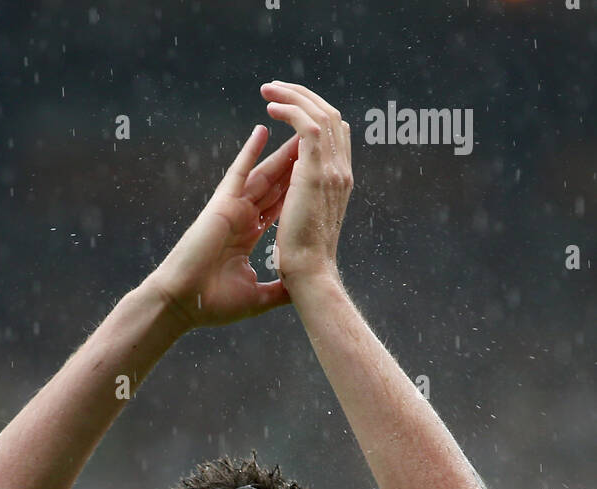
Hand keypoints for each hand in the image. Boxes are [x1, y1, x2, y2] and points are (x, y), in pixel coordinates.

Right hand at [146, 124, 297, 330]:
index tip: (316, 177)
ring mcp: (232, 210)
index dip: (297, 192)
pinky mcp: (221, 204)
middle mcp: (242, 219)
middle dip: (296, 167)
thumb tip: (299, 293)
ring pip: (263, 175)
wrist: (184, 304)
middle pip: (275, 187)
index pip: (278, 209)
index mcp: (248, 237)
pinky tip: (262, 131)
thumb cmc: (213, 305)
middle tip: (316, 145)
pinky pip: (239, 171)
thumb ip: (278, 291)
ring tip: (300, 132)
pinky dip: (250, 151)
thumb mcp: (257, 298)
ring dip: (282, 155)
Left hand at [259, 81, 352, 292]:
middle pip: (331, 117)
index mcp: (339, 186)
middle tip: (276, 90)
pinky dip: (290, 112)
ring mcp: (332, 170)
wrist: (310, 277)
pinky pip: (307, 126)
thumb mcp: (308, 236)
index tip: (291, 111)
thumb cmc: (305, 269)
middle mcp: (341, 172)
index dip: (315, 118)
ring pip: (320, 114)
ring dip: (293, 97)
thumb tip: (299, 218)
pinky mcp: (316, 171)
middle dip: (303, 98)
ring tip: (268, 90)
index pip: (335, 137)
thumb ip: (308, 217)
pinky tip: (271, 109)